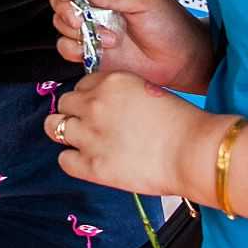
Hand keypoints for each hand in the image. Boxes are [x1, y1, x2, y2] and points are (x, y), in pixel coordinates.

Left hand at [47, 71, 219, 197]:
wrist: (193, 152)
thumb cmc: (183, 125)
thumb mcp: (149, 93)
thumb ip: (124, 96)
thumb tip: (111, 107)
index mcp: (110, 82)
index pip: (83, 84)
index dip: (90, 97)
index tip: (100, 109)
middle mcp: (94, 104)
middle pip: (65, 102)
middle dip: (75, 113)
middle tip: (91, 126)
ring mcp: (90, 135)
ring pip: (54, 126)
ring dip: (66, 133)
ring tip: (84, 142)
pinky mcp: (92, 165)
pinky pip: (64, 159)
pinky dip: (72, 160)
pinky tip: (88, 162)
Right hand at [51, 0, 216, 91]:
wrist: (182, 60)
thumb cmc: (171, 23)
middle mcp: (97, 3)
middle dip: (66, 9)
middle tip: (80, 19)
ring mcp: (93, 27)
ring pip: (61, 23)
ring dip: (78, 32)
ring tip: (109, 39)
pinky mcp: (92, 50)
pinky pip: (67, 48)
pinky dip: (76, 50)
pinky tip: (101, 50)